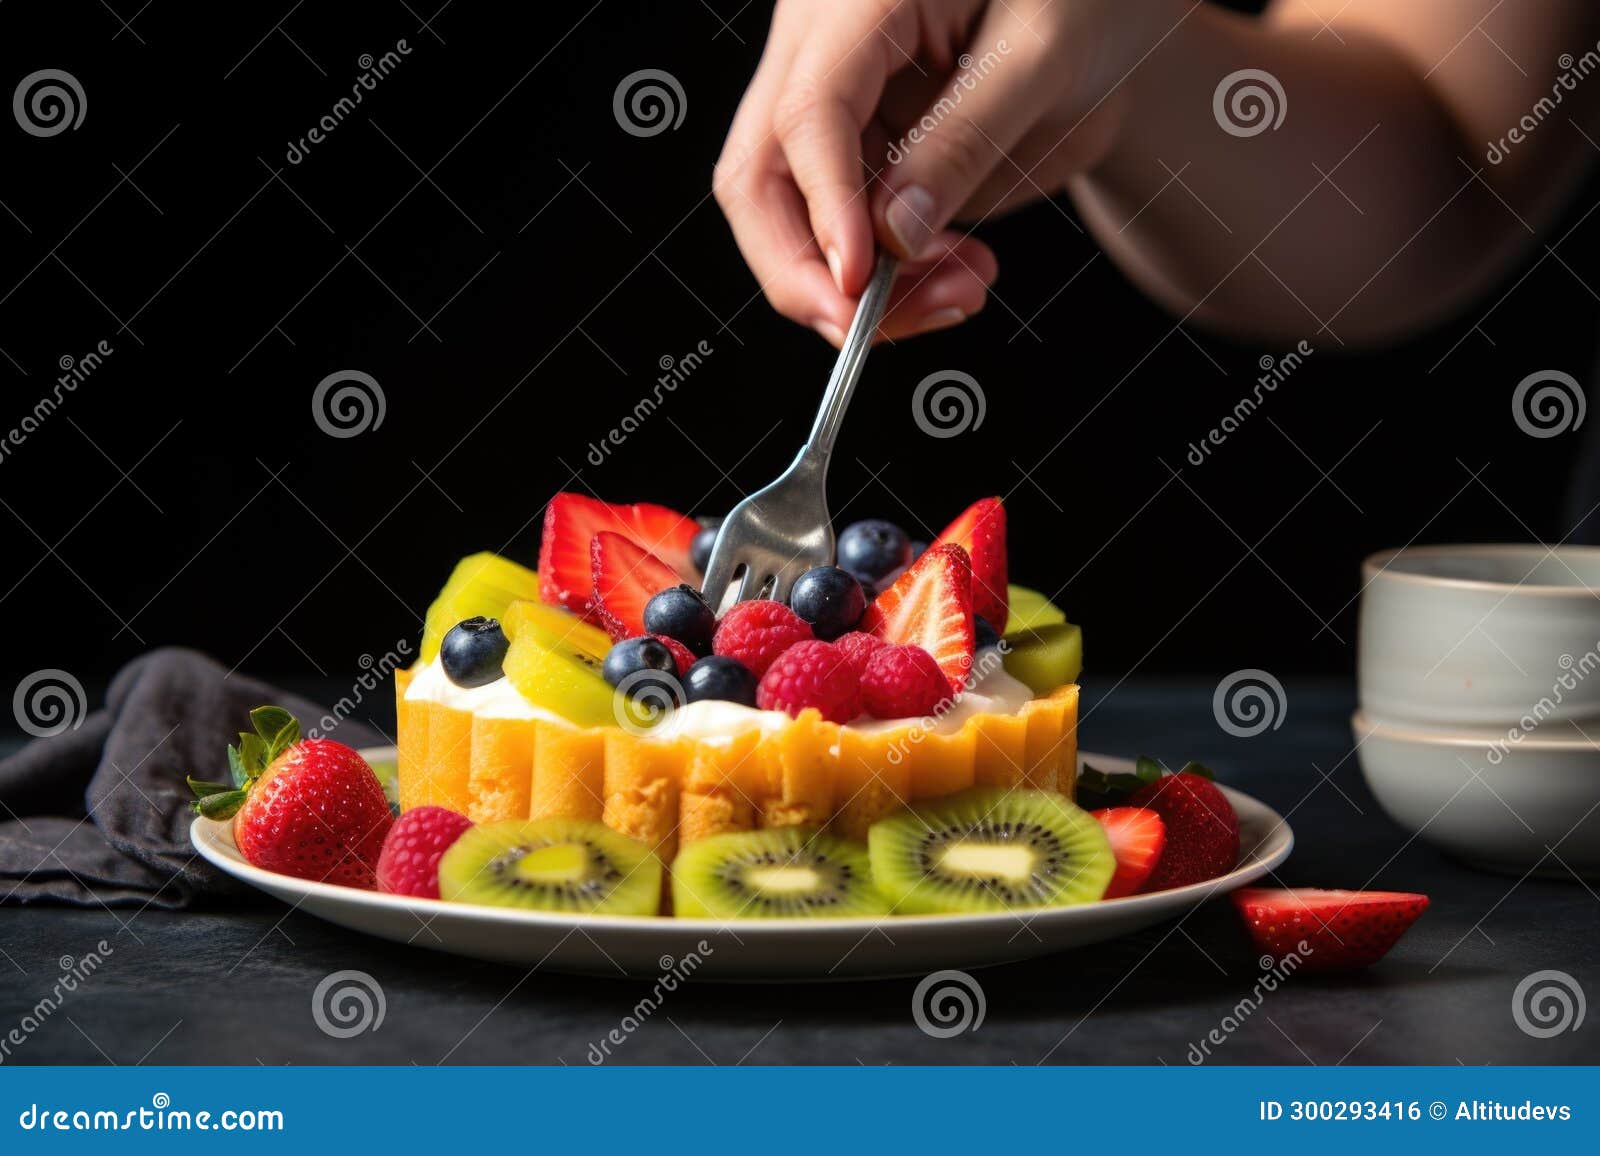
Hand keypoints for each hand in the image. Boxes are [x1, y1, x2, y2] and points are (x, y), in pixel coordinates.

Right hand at [713, 0, 1164, 343]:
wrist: (1099, 8)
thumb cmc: (1079, 1)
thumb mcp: (1041, 58)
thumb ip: (965, 141)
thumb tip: (892, 237)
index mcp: (857, 0)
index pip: (807, 114)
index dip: (826, 208)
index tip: (859, 282)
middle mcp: (821, 48)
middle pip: (760, 178)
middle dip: (805, 271)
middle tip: (870, 327)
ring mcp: (830, 104)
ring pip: (789, 219)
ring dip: (855, 286)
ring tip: (957, 293)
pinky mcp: (853, 150)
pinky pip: (838, 230)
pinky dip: (884, 276)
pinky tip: (951, 276)